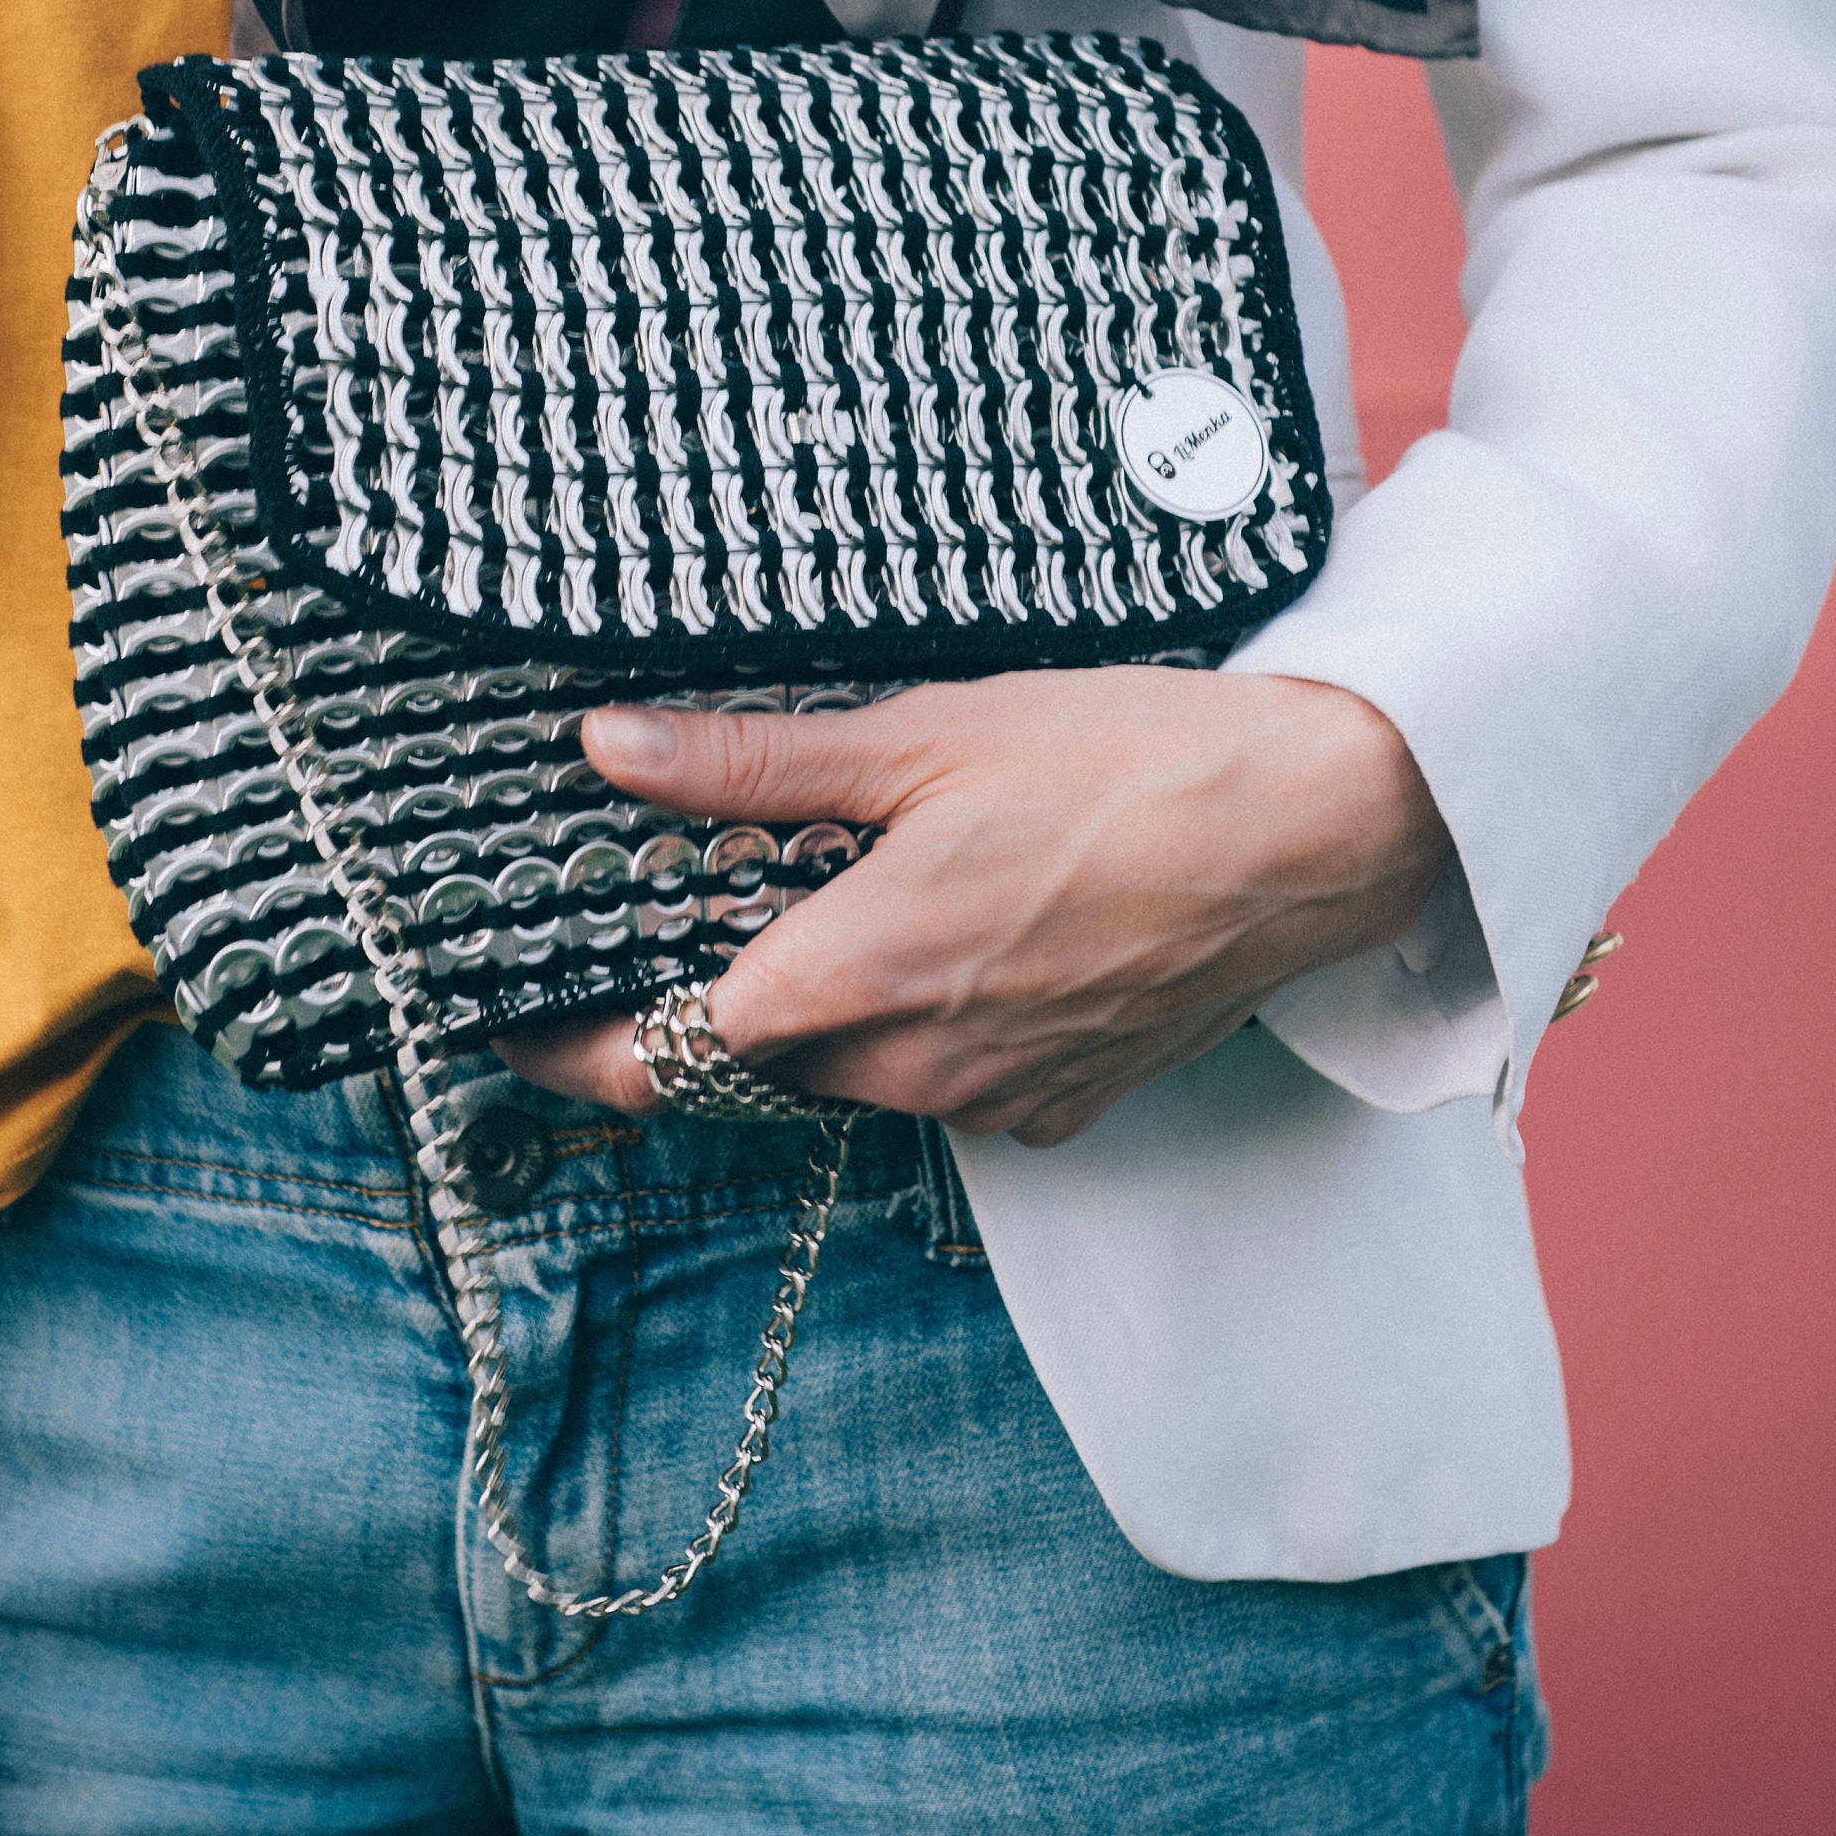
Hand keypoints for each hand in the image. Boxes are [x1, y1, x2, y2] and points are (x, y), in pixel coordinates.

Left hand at [495, 670, 1451, 1147]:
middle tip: (675, 922)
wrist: (1318, 824)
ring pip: (848, 1082)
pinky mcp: (1065, 1101)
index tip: (517, 1023)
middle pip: (750, 1071)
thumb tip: (608, 749)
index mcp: (859, 975)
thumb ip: (752, 763)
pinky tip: (948, 939)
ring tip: (822, 911)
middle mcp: (915, 1066)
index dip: (575, 1049)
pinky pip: (943, 1089)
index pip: (663, 1059)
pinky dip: (914, 1035)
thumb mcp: (924, 733)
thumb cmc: (1128, 762)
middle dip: (700, 1014)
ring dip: (812, 1023)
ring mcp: (995, 1097)